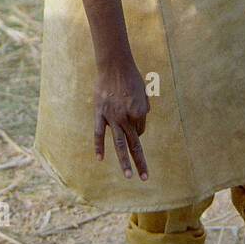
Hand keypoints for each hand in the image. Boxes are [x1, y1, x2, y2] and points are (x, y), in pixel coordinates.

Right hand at [93, 58, 149, 180]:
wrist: (114, 65)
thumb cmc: (132, 78)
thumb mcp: (144, 93)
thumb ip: (143, 111)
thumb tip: (138, 127)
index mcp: (140, 112)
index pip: (141, 130)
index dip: (138, 126)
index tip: (132, 117)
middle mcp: (127, 117)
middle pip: (135, 144)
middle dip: (140, 162)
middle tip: (145, 178)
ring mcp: (113, 117)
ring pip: (118, 144)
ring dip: (124, 161)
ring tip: (128, 176)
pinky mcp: (100, 114)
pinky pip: (99, 133)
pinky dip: (99, 147)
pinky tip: (100, 159)